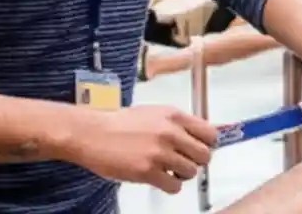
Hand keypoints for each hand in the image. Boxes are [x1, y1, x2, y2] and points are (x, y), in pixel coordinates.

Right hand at [62, 105, 217, 194]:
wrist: (92, 133)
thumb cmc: (119, 124)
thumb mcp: (154, 114)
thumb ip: (177, 124)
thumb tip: (199, 135)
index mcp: (174, 116)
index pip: (210, 133)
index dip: (207, 144)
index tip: (200, 149)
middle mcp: (170, 133)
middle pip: (204, 155)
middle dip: (196, 162)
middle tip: (184, 162)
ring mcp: (159, 153)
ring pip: (191, 172)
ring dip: (181, 174)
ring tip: (168, 170)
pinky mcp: (147, 171)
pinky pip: (174, 186)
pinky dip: (170, 186)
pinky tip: (160, 179)